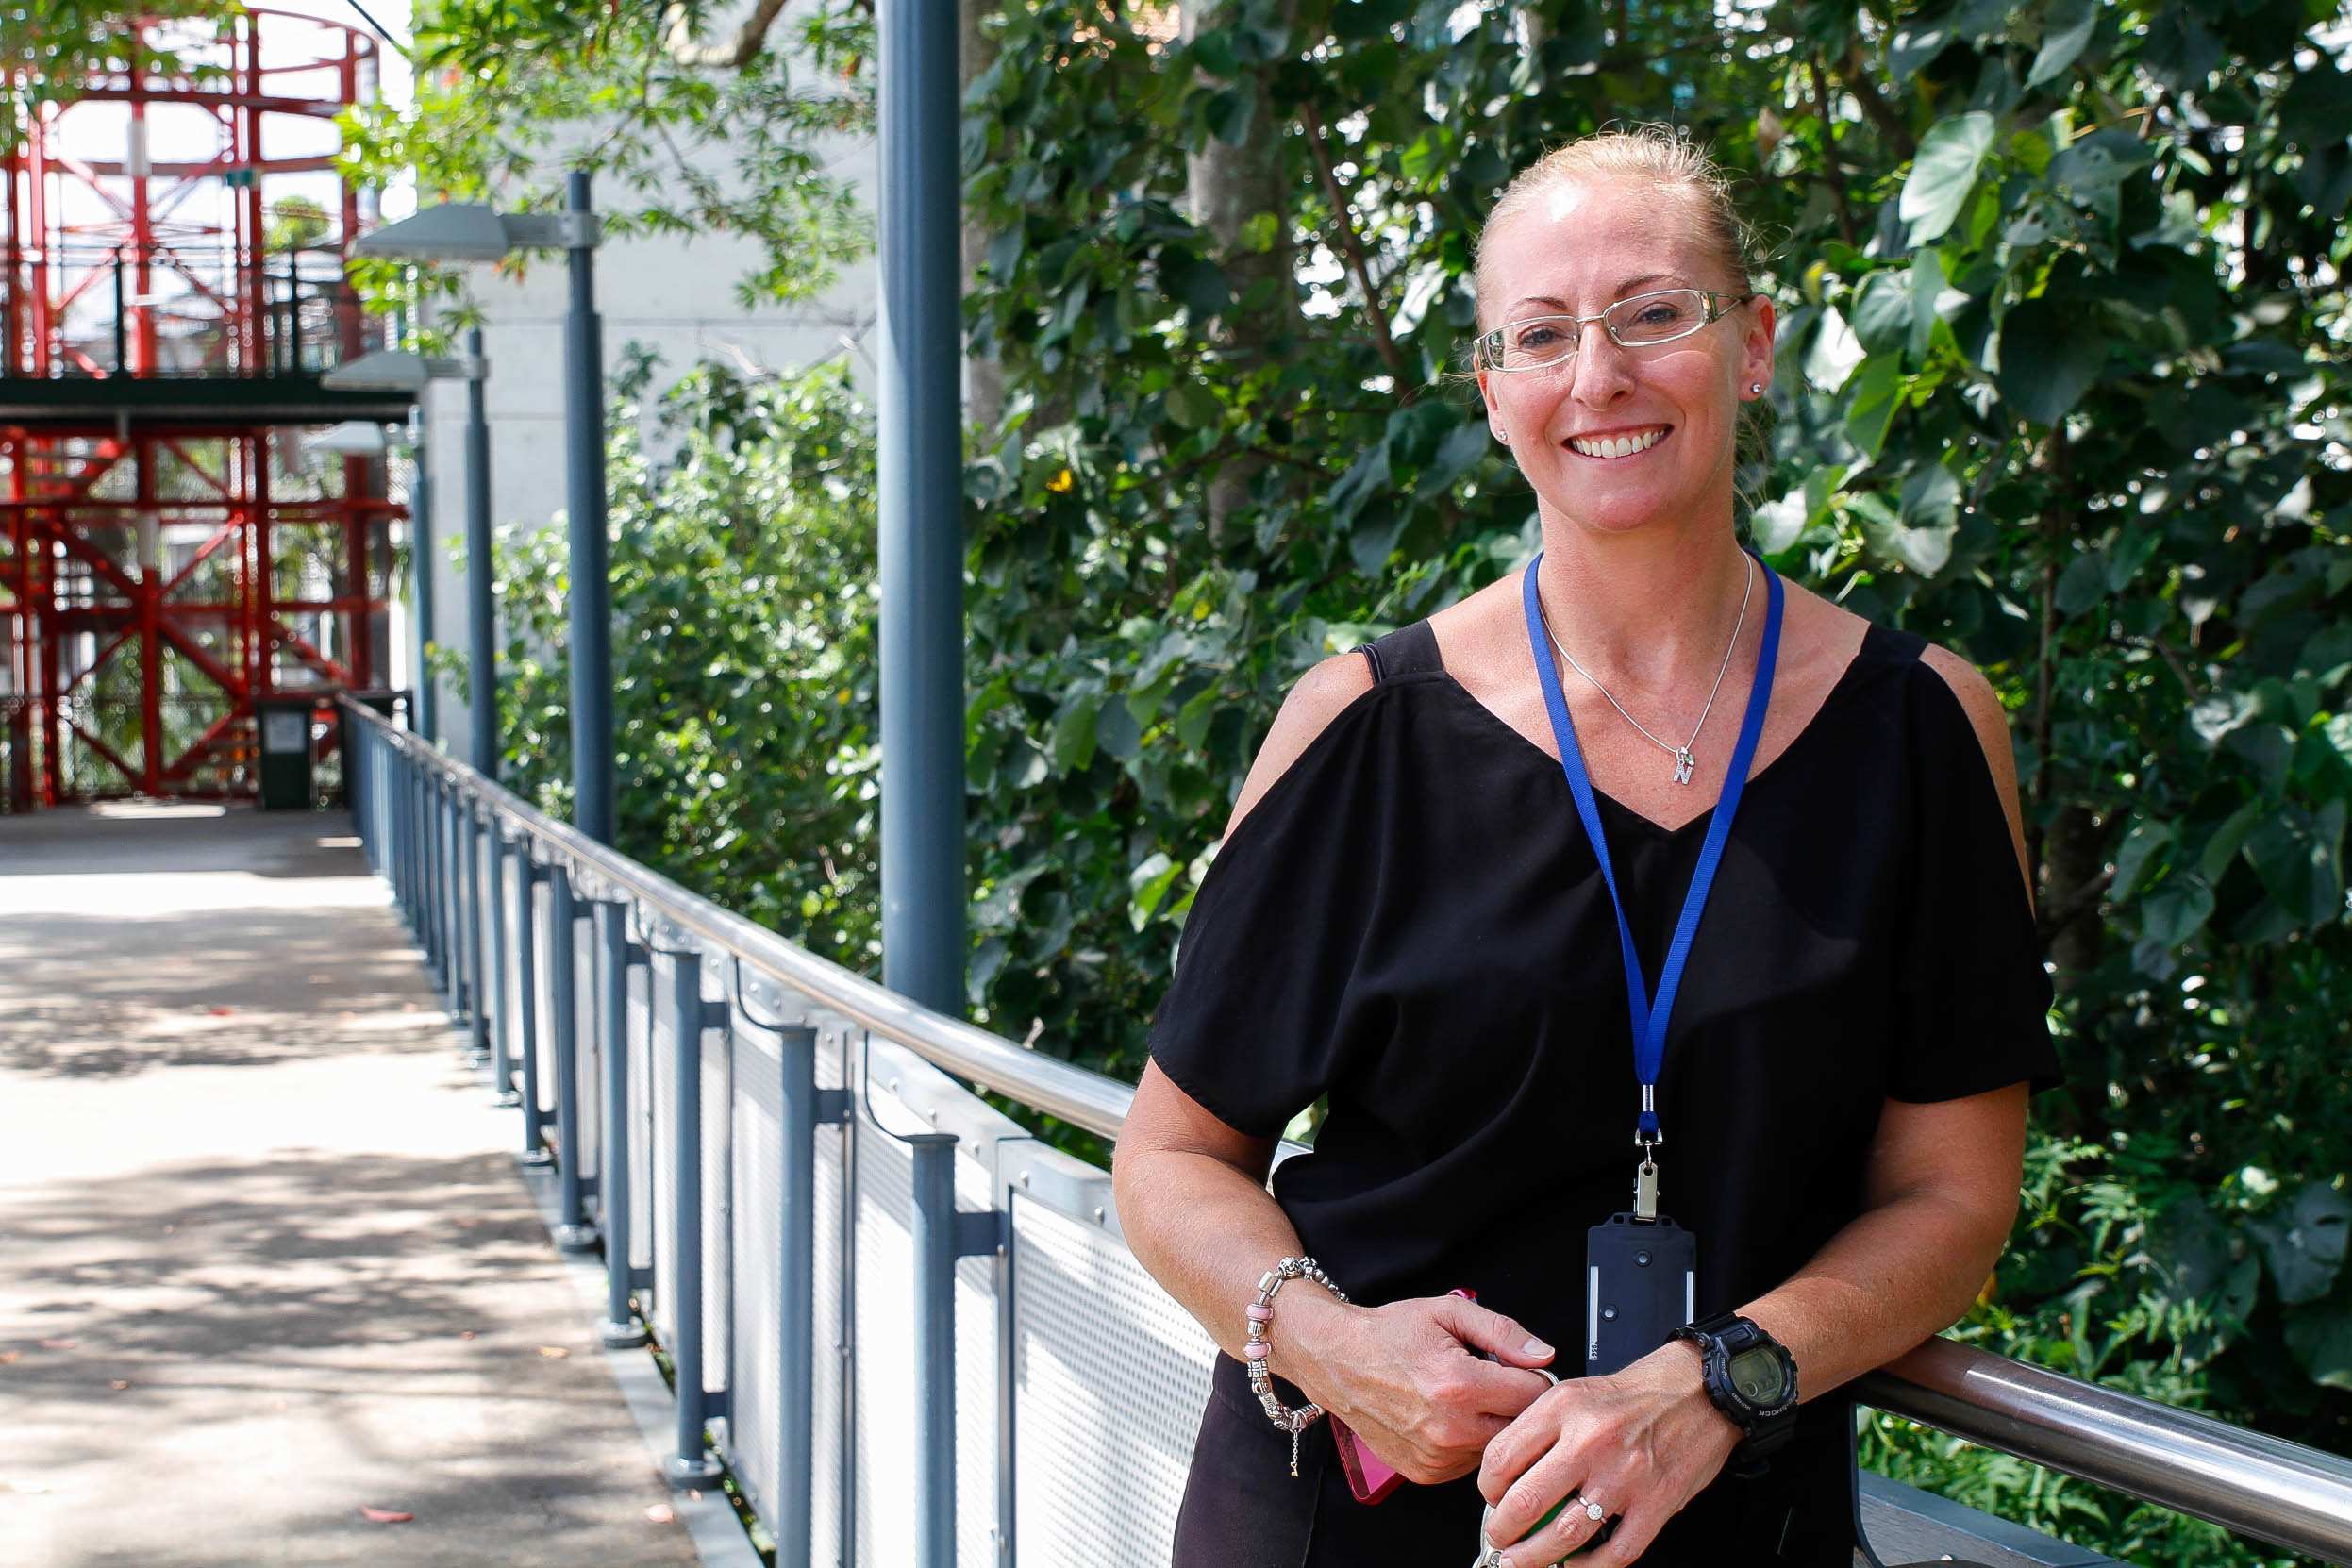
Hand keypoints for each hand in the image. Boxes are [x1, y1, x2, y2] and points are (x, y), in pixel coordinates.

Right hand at [1276, 1290, 1556, 1484]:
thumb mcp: (1449, 1312)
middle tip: (1494, 1381)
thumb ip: (1503, 1332)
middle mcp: (1449, 1429)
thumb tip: (1544, 1355)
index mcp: (1459, 1386)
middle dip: (1516, 1403)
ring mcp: (1436, 1457)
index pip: (1534, 1395)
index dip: (1534, 1377)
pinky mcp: (1425, 1473)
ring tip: (1468, 1397)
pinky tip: (1450, 1417)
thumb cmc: (1389, 1334)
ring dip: (1493, 1425)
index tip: (1520, 1369)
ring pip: (1497, 1448)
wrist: (1336, 1360)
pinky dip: (1468, 1442)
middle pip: (1521, 1428)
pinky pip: (1470, 1463)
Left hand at [1475, 1340, 1740, 1565]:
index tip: (1490, 1498)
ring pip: (1563, 1535)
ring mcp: (1625, 1476)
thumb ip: (1541, 1428)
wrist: (1702, 1389)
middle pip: (1525, 1502)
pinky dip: (1587, 1567)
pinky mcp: (1657, 1503)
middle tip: (1498, 1538)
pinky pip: (1614, 1552)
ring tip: (1520, 1562)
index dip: (1486, 1488)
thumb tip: (1507, 1475)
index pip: (1502, 1457)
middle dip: (1501, 1532)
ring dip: (1533, 1558)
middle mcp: (1591, 1441)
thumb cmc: (1639, 1392)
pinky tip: (1571, 1566)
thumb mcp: (1577, 1391)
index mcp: (1565, 1407)